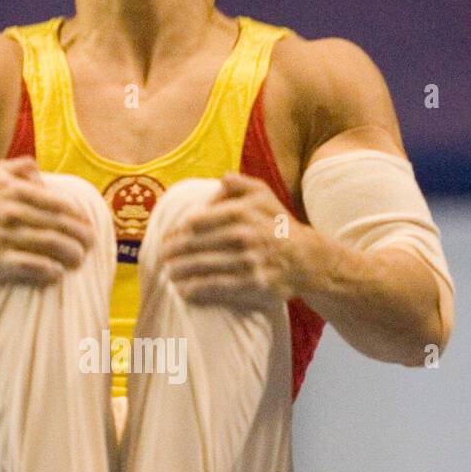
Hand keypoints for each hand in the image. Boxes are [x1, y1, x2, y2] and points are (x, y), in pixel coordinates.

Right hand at [0, 156, 94, 286]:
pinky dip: (50, 271)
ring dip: (71, 254)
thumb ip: (20, 167)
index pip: (58, 204)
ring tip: (79, 260)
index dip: (79, 217)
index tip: (89, 226)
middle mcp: (9, 211)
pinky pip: (33, 266)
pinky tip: (57, 274)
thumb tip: (45, 177)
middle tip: (90, 246)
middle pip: (58, 225)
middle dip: (80, 237)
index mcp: (14, 190)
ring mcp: (3, 236)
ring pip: (50, 245)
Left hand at [162, 172, 313, 308]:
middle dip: (174, 253)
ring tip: (169, 274)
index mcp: (242, 211)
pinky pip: (218, 287)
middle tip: (163, 258)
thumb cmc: (278, 224)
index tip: (167, 238)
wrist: (307, 258)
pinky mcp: (253, 283)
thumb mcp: (264, 194)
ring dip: (181, 272)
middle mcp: (244, 235)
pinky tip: (184, 291)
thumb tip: (217, 181)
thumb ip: (238, 183)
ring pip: (203, 267)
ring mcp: (249, 261)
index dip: (177, 232)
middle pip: (195, 245)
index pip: (197, 221)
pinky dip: (197, 290)